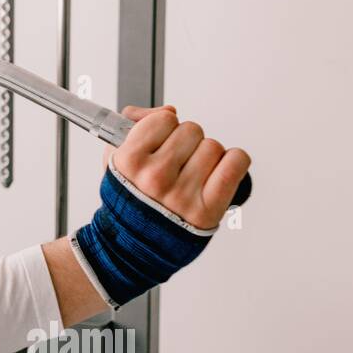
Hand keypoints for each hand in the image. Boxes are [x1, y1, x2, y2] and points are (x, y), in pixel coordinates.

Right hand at [110, 106, 250, 229]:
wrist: (136, 241)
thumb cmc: (130, 196)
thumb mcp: (115, 157)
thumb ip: (135, 124)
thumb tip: (168, 111)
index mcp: (129, 162)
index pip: (164, 119)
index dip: (163, 127)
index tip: (159, 141)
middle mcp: (155, 178)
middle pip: (192, 129)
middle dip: (186, 141)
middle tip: (177, 160)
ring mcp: (182, 195)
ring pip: (213, 146)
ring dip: (206, 155)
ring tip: (192, 172)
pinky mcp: (208, 210)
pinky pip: (236, 162)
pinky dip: (234, 161)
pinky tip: (219, 170)